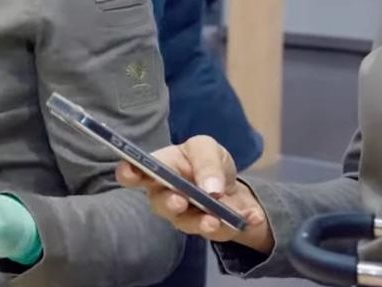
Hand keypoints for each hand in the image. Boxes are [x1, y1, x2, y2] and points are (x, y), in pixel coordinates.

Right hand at [116, 136, 272, 254]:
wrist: (231, 186)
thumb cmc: (207, 162)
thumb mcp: (207, 149)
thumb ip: (206, 162)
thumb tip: (210, 189)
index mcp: (159, 169)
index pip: (133, 172)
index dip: (128, 172)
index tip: (132, 173)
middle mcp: (164, 195)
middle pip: (158, 203)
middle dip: (169, 203)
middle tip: (180, 201)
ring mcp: (184, 216)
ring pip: (186, 223)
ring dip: (201, 221)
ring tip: (215, 219)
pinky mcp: (206, 230)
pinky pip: (219, 231)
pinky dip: (239, 223)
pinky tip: (252, 217)